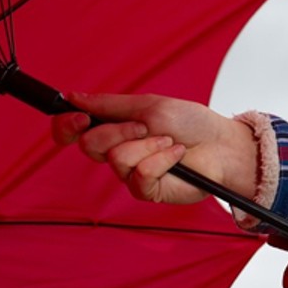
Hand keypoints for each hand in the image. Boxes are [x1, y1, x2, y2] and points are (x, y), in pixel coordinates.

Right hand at [52, 92, 256, 204]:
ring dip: (147, 144)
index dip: (66, 125)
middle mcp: (117, 152)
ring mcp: (130, 173)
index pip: (72, 131)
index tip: (80, 116)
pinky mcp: (146, 190)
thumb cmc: (190, 123)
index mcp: (114, 128)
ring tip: (169, 141)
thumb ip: (109, 104)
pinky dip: (161, 159)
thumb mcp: (149, 104)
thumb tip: (73, 97)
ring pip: (116, 158)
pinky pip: (139, 174)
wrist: (221, 144)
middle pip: (90, 145)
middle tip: (147, 126)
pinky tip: (176, 155)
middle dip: (120, 130)